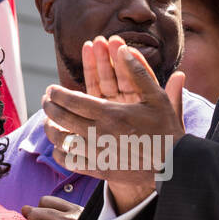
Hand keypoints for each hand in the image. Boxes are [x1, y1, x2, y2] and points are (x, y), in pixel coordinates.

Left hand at [43, 36, 185, 187]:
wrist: (173, 164)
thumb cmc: (165, 128)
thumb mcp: (156, 97)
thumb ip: (138, 72)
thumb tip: (123, 48)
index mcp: (110, 114)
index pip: (72, 101)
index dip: (57, 94)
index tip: (50, 89)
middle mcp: (99, 134)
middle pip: (61, 119)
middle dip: (48, 107)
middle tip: (45, 100)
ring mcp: (96, 154)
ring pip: (61, 142)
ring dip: (50, 129)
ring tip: (48, 121)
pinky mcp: (97, 170)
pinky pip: (69, 162)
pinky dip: (60, 153)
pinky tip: (59, 146)